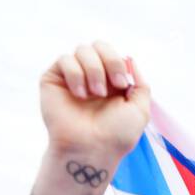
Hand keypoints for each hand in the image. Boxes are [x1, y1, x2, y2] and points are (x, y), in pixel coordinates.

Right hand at [42, 42, 150, 159]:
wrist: (91, 148)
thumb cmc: (116, 135)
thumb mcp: (140, 110)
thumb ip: (141, 85)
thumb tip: (132, 60)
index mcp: (112, 83)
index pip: (114, 54)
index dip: (119, 63)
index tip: (122, 84)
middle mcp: (92, 77)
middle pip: (99, 45)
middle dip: (110, 60)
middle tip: (113, 84)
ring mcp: (73, 77)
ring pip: (82, 50)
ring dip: (94, 70)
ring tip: (96, 94)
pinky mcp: (54, 79)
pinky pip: (65, 59)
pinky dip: (76, 74)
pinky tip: (80, 95)